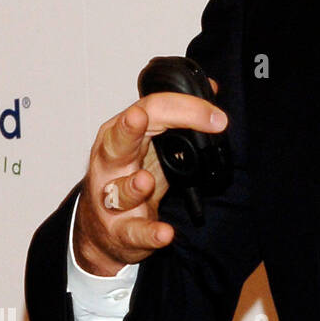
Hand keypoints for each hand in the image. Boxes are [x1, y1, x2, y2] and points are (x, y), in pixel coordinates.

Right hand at [73, 82, 225, 275]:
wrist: (103, 230)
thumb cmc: (127, 178)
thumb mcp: (152, 142)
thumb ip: (178, 115)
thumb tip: (210, 87)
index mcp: (121, 137)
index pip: (149, 112)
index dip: (183, 110)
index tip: (216, 118)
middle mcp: (111, 164)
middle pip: (116, 142)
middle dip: (127, 129)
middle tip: (139, 118)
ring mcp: (111, 199)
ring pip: (119, 190)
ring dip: (132, 186)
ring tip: (146, 181)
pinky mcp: (120, 230)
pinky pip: (134, 232)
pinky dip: (149, 233)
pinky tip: (164, 232)